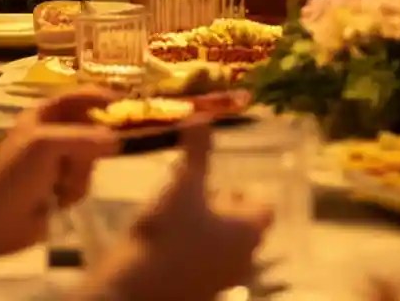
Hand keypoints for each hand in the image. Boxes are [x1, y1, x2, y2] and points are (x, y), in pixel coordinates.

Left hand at [0, 88, 118, 251]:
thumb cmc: (17, 177)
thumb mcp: (46, 145)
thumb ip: (83, 137)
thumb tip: (115, 140)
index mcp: (39, 117)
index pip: (74, 98)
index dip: (97, 96)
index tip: (121, 100)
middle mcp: (49, 135)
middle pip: (88, 131)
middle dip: (87, 150)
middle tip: (79, 162)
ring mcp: (56, 161)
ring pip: (90, 158)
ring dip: (80, 175)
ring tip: (61, 187)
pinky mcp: (61, 184)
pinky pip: (85, 180)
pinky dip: (76, 189)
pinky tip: (60, 199)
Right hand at [97, 121, 272, 299]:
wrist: (135, 289)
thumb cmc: (168, 232)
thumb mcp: (181, 183)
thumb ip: (196, 151)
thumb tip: (202, 116)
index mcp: (248, 232)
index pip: (264, 209)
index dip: (248, 193)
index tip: (226, 182)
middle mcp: (243, 260)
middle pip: (244, 231)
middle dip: (226, 211)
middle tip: (202, 193)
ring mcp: (222, 282)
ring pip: (223, 251)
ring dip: (209, 233)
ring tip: (182, 215)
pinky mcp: (199, 295)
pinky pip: (204, 269)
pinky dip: (193, 254)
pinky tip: (168, 242)